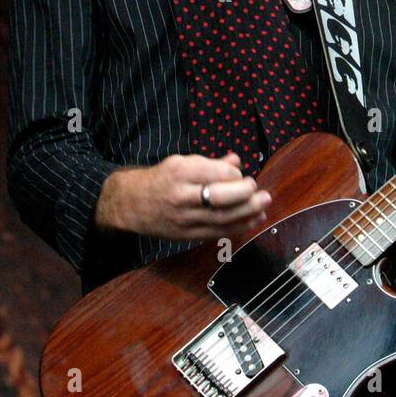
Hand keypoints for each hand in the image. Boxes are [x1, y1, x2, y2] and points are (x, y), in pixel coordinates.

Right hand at [95, 151, 271, 241]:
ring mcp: (184, 219)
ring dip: (248, 213)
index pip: (215, 174)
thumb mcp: (181, 162)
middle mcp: (182, 196)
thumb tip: (236, 161)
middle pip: (220, 198)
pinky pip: (216, 232)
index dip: (234, 175)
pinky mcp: (187, 235)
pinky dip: (238, 227)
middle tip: (262, 191)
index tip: (241, 175)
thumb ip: (211, 163)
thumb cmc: (161, 179)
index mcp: (180, 173)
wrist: (131, 204)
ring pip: (221, 218)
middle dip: (246, 195)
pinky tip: (252, 221)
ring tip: (264, 206)